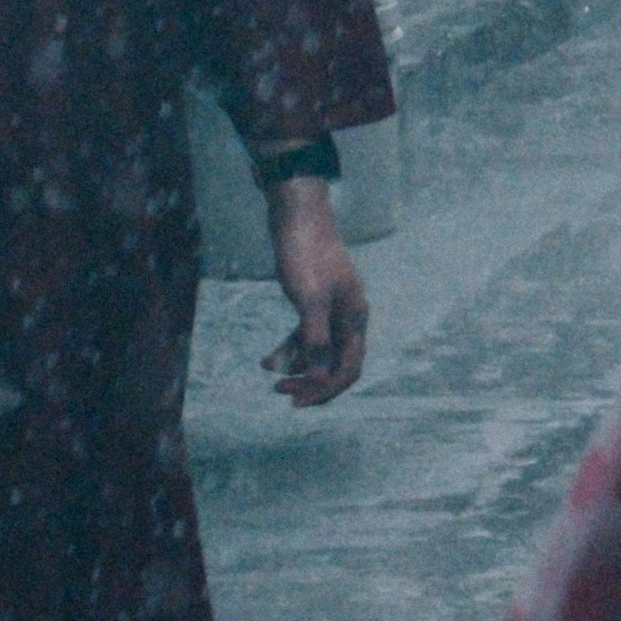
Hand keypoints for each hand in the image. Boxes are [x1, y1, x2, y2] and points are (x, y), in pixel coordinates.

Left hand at [263, 179, 370, 406]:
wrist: (299, 218)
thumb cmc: (306, 255)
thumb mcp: (309, 298)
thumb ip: (316, 339)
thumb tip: (321, 377)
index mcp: (354, 319)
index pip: (348, 368)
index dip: (324, 390)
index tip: (294, 402)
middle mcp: (348, 318)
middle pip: (337, 364)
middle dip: (311, 383)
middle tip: (280, 393)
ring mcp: (333, 310)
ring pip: (320, 352)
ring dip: (298, 368)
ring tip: (269, 377)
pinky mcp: (315, 302)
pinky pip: (307, 336)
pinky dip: (290, 349)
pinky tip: (267, 358)